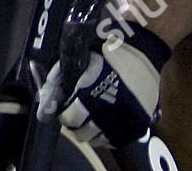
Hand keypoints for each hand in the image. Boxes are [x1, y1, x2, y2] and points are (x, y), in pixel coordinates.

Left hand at [36, 16, 171, 150]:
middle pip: (83, 134)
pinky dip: (109, 137)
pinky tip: (106, 127)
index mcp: (91, 92)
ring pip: (100, 140)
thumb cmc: (110, 51)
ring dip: (92, 133)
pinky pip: (117, 141)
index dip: (64, 115)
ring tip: (91, 122)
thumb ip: (64, 75)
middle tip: (76, 118)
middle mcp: (107, 111)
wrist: (145, 52)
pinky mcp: (138, 124)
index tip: (64, 110)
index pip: (71, 118)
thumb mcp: (83, 57)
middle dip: (76, 126)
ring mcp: (125, 120)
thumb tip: (47, 97)